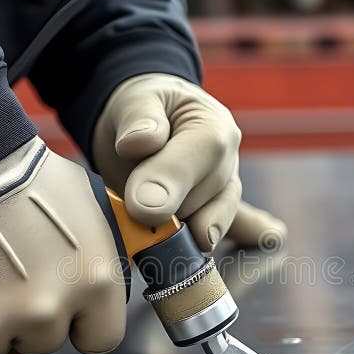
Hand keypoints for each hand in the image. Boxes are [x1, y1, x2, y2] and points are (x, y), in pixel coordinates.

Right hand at [0, 137, 125, 353]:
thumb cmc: (29, 179)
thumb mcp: (91, 211)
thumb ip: (103, 254)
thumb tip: (125, 268)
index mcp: (97, 280)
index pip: (103, 336)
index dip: (85, 323)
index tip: (71, 310)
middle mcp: (58, 307)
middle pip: (53, 339)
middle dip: (40, 317)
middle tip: (21, 277)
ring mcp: (14, 320)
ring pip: (16, 344)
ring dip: (6, 322)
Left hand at [92, 74, 286, 250]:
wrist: (145, 125)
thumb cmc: (143, 108)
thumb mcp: (137, 100)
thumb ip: (140, 121)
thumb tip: (140, 145)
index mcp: (216, 129)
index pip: (201, 162)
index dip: (168, 184)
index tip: (138, 207)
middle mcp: (227, 168)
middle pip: (196, 205)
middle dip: (157, 210)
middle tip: (126, 205)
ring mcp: (220, 200)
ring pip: (195, 232)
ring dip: (161, 231)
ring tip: (135, 214)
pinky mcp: (206, 225)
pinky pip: (193, 248)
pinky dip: (170, 253)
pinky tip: (155, 253)